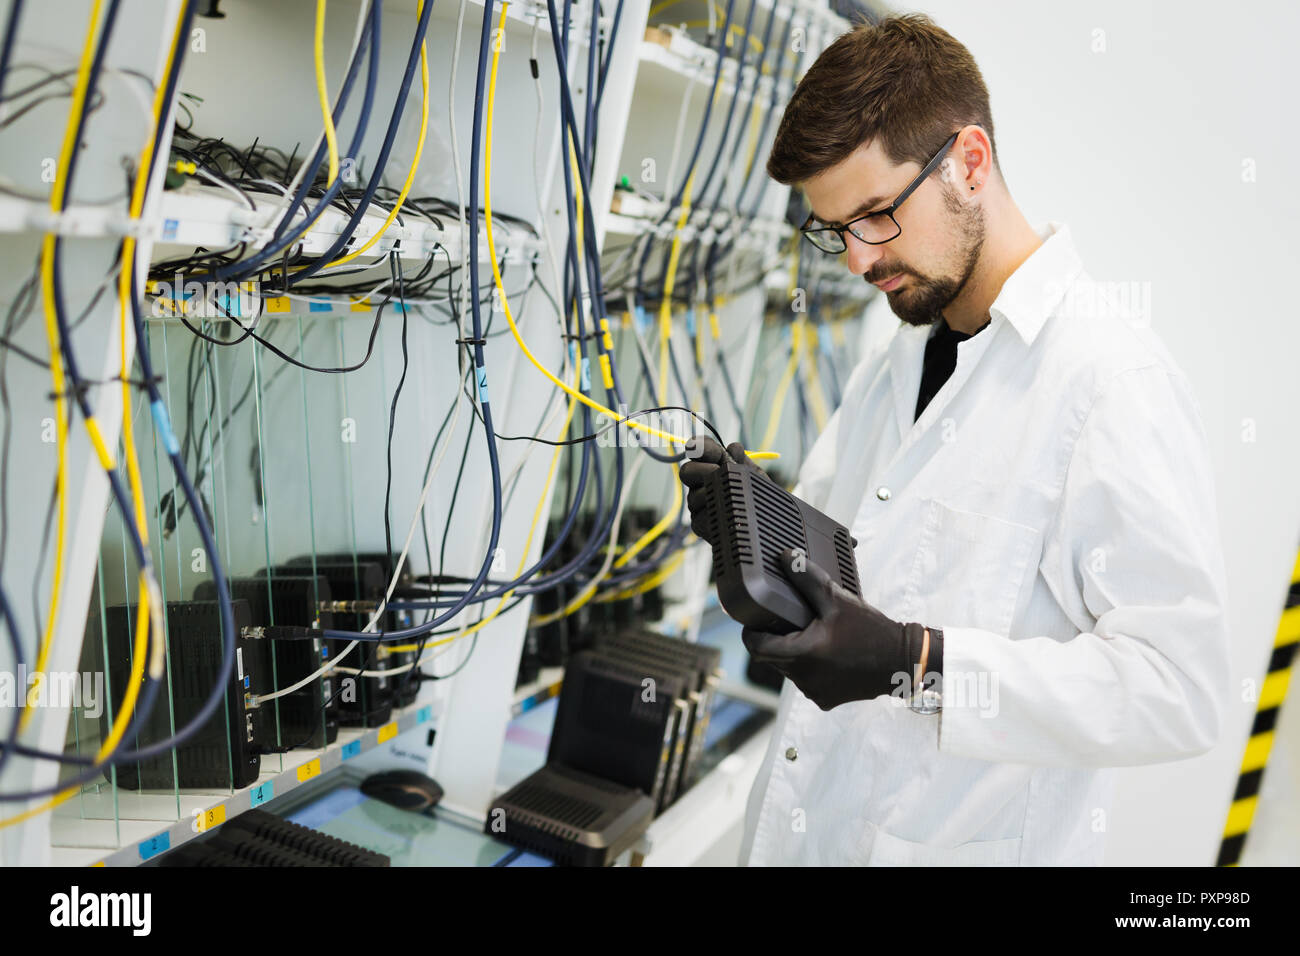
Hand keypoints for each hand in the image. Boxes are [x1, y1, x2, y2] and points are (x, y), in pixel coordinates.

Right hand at [679, 435, 768, 543]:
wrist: (764, 521)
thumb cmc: (756, 494)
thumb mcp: (754, 475)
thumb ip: (742, 461)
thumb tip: (733, 448)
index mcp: (711, 464)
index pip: (698, 450)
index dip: (698, 446)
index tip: (703, 448)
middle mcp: (700, 482)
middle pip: (686, 472)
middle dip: (700, 469)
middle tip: (717, 471)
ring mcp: (698, 503)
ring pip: (693, 496)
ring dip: (711, 493)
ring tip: (729, 496)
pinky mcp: (700, 523)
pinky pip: (700, 518)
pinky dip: (715, 513)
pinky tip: (727, 513)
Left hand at [742, 549, 926, 710]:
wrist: (903, 661)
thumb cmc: (871, 631)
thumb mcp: (837, 599)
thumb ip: (807, 578)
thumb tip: (785, 557)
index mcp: (803, 655)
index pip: (757, 648)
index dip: (751, 633)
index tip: (756, 620)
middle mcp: (805, 679)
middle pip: (772, 659)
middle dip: (775, 640)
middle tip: (788, 621)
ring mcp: (815, 692)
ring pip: (789, 671)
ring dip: (793, 653)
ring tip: (810, 634)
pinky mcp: (826, 700)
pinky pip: (806, 681)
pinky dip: (809, 668)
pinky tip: (825, 653)